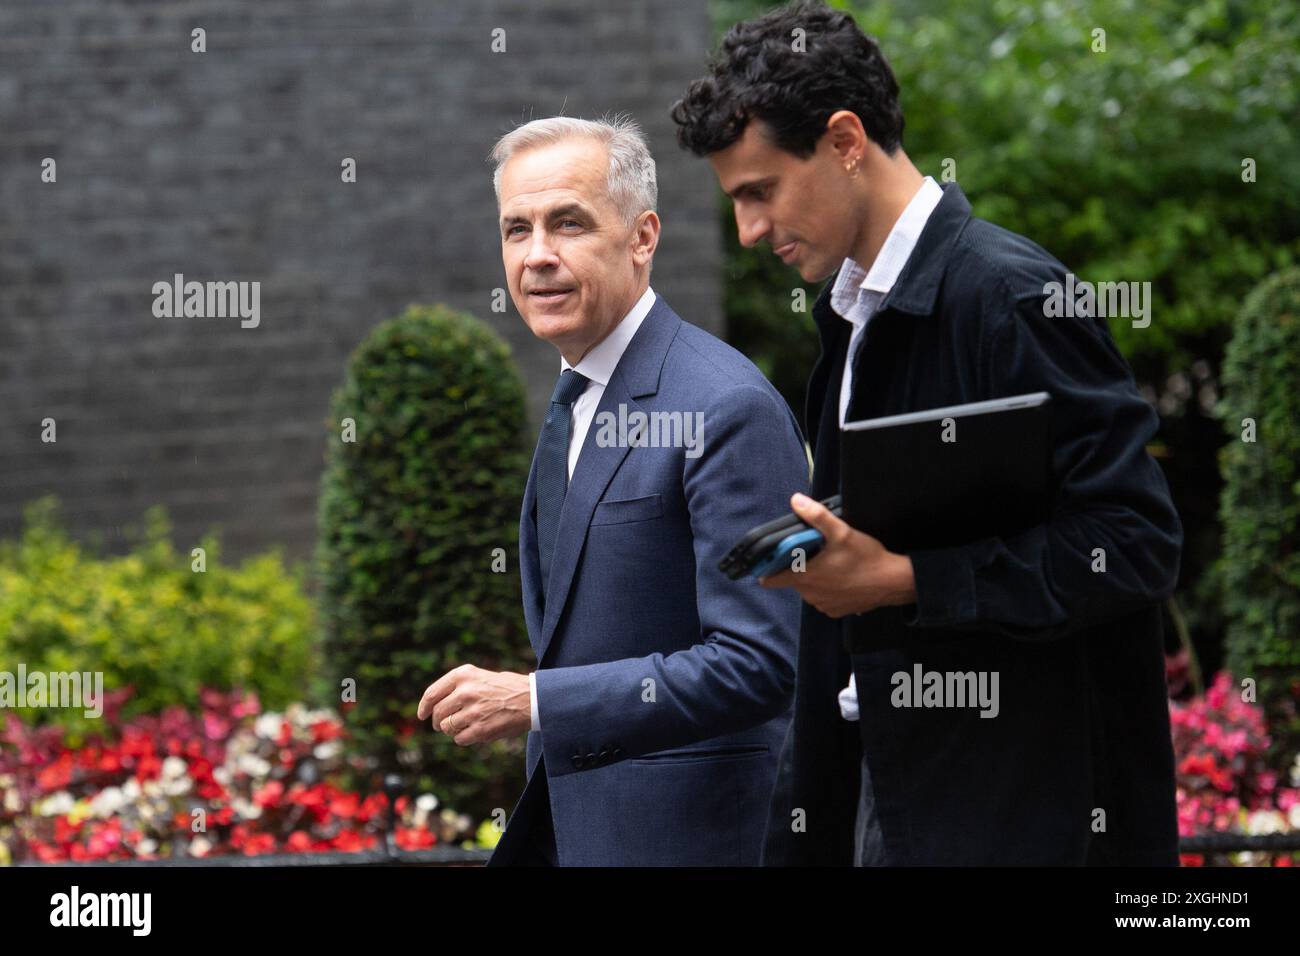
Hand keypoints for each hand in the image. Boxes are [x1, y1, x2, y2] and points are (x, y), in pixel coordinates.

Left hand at [416, 664, 530, 744]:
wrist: (532, 698)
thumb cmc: (506, 687)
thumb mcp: (480, 676)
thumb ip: (457, 687)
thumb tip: (433, 706)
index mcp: (463, 675)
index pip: (432, 694)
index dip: (424, 707)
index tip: (422, 715)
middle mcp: (466, 691)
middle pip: (438, 713)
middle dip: (439, 722)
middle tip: (444, 725)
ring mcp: (473, 711)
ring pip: (447, 728)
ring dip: (453, 730)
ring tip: (467, 726)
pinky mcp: (481, 729)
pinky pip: (460, 739)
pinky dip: (464, 738)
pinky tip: (476, 732)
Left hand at [759, 492, 916, 618]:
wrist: (893, 582)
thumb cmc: (867, 558)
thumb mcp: (841, 532)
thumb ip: (816, 516)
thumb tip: (796, 501)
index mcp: (805, 576)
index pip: (770, 580)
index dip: (768, 569)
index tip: (772, 559)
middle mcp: (810, 595)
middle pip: (792, 580)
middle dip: (799, 567)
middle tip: (815, 553)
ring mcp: (823, 605)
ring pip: (809, 589)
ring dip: (814, 578)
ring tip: (832, 564)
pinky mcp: (835, 611)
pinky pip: (823, 599)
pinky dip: (828, 589)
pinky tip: (841, 577)